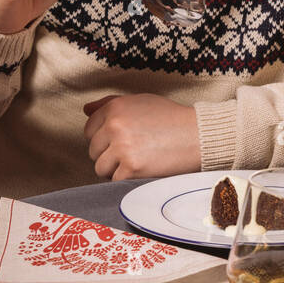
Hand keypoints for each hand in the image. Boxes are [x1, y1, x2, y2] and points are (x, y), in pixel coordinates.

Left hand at [83, 94, 201, 180]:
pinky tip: (142, 169)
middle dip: (109, 154)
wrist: (197, 135)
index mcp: (115, 107)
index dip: (103, 138)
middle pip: (93, 151)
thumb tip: (85, 109)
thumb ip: (110, 104)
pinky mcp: (131, 168)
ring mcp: (122, 147)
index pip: (89, 130)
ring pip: (100, 168)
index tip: (120, 140)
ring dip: (115, 169)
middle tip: (132, 151)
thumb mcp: (140, 101)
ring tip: (136, 160)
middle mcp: (115, 125)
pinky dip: (126, 180)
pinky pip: (114, 181)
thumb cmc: (171, 118)